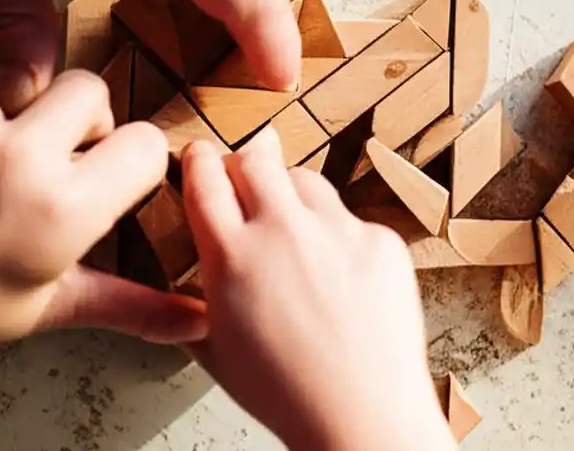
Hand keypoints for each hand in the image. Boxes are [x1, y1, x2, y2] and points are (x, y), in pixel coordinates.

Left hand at [0, 73, 206, 357]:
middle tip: (48, 163)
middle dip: (80, 120)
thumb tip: (197, 324)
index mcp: (62, 210)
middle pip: (90, 90)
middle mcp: (18, 156)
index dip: (132, 160)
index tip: (108, 177)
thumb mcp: (50, 304)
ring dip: (14, 122)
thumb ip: (131, 305)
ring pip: (24, 89)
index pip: (144, 144)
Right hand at [181, 130, 455, 450]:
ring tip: (291, 234)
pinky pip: (351, 219)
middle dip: (242, 165)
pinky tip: (337, 277)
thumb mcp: (212, 347)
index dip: (198, 160)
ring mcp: (337, 231)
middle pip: (254, 160)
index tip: (199, 156)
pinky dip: (338, 237)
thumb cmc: (285, 393)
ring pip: (304, 180)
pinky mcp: (381, 241)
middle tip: (242, 182)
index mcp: (231, 256)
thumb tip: (192, 266)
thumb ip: (193, 296)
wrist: (361, 418)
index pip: (204, 176)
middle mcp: (282, 231)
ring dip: (290, 195)